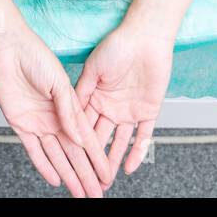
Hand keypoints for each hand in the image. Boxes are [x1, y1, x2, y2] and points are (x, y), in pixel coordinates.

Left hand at [0, 31, 111, 196]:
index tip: (107, 174)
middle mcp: (57, 119)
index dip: (97, 158)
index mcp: (70, 108)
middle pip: (74, 154)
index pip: (87, 139)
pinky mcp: (22, 125)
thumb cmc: (36, 57)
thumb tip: (79, 138)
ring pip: (57, 157)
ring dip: (69, 175)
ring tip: (79, 193)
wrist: (9, 50)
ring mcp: (40, 123)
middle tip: (96, 193)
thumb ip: (69, 111)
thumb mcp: (59, 83)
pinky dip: (44, 166)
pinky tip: (55, 179)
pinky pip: (35, 151)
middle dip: (86, 175)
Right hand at [74, 21, 173, 180]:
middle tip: (86, 177)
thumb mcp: (92, 69)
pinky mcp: (149, 111)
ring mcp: (130, 111)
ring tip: (105, 179)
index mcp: (95, 97)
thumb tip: (67, 116)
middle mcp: (111, 107)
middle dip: (92, 159)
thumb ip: (81, 93)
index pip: (83, 125)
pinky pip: (143, 137)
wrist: (146, 37)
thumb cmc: (117, 46)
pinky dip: (136, 152)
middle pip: (99, 138)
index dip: (76, 143)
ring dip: (112, 160)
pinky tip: (129, 167)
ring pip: (119, 142)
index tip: (68, 160)